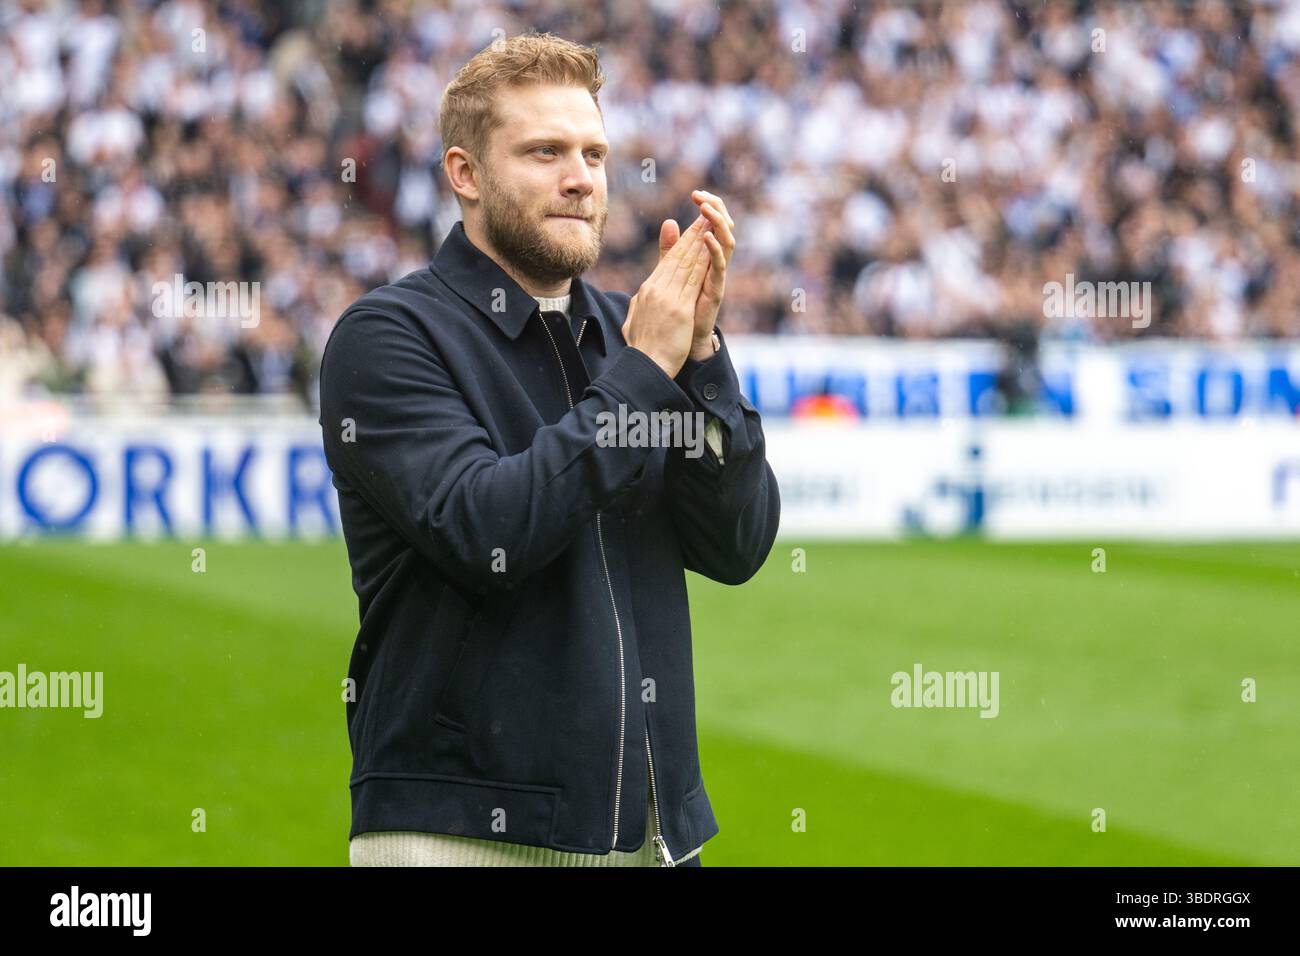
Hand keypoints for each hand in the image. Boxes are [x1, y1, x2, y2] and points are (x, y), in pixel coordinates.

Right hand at [622, 214, 712, 378]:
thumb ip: (639, 303)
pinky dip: (703, 262)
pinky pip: (694, 280)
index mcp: (647, 291)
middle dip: (692, 234)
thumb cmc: (642, 348)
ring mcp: (667, 298)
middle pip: (677, 257)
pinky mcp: (679, 309)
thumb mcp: (636, 319)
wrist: (644, 366)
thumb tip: (639, 294)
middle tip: (704, 215)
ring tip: (710, 224)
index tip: (691, 228)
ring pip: (687, 263)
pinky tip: (711, 248)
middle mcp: (656, 290)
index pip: (667, 261)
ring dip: (700, 241)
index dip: (681, 242)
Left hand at [674, 189, 733, 358]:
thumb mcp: (671, 270)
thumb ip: (671, 248)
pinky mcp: (716, 288)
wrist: (682, 339)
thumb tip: (669, 221)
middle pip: (724, 228)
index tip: (696, 193)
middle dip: (715, 208)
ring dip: (718, 223)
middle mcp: (715, 263)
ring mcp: (717, 275)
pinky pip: (720, 265)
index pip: (712, 225)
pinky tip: (705, 236)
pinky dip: (715, 249)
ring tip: (706, 209)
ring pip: (727, 241)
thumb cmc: (679, 306)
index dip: (708, 207)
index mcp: (705, 256)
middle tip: (701, 196)